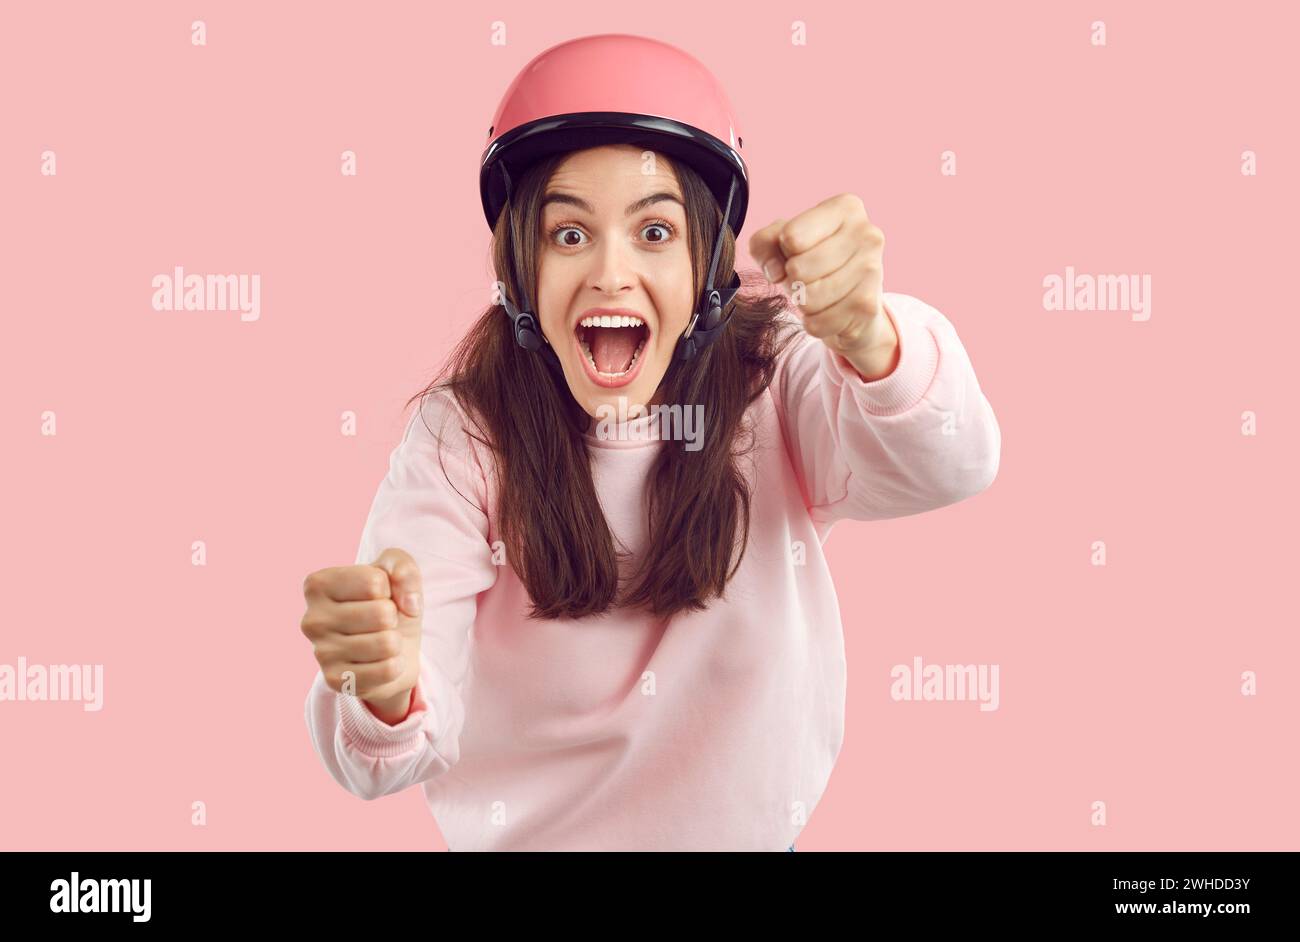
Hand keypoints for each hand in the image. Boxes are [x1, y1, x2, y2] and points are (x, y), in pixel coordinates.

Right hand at [300, 547, 423, 722]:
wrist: (393, 646)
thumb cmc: (388, 602)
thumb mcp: (397, 571)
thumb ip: (403, 566)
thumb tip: (409, 600)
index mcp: (318, 585)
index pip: (374, 582)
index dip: (389, 588)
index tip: (379, 595)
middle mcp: (312, 619)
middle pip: (382, 613)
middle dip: (393, 617)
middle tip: (382, 622)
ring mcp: (321, 653)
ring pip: (387, 643)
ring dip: (395, 642)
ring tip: (381, 639)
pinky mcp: (336, 681)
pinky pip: (387, 670)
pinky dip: (395, 665)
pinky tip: (380, 661)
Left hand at [749, 193, 896, 380]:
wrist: (852, 301)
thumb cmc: (812, 263)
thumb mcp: (779, 243)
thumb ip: (763, 244)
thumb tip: (775, 271)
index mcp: (846, 208)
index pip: (791, 236)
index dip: (785, 250)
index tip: (800, 250)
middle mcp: (867, 233)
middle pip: (799, 269)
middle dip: (793, 280)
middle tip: (806, 279)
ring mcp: (872, 269)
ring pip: (809, 298)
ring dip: (804, 303)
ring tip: (817, 294)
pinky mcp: (869, 305)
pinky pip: (820, 322)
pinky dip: (814, 322)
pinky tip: (827, 311)